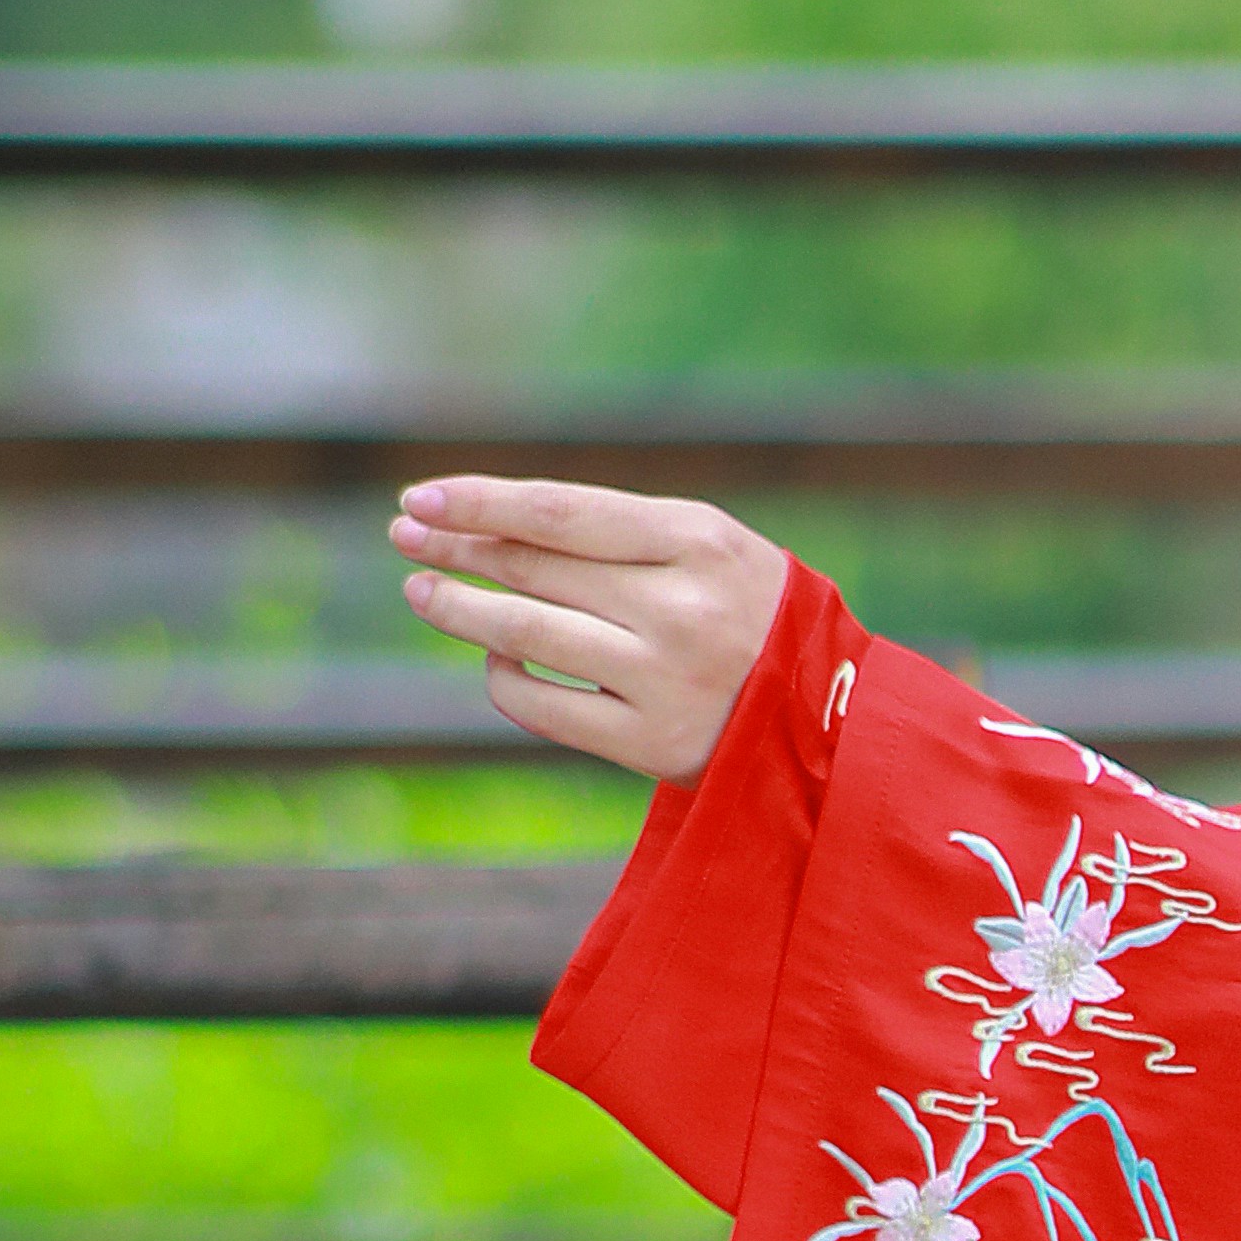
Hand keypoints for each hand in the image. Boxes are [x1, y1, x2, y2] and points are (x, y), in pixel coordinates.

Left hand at [387, 479, 792, 783]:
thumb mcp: (709, 549)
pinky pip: (543, 706)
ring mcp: (664, 680)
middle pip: (537, 568)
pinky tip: (495, 662)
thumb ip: (619, 533)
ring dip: (460, 609)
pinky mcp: (652, 744)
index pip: (561, 514)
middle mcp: (680, 609)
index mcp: (699, 542)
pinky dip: (505, 679)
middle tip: (405, 535)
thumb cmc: (753, 615)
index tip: (422, 497)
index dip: (482, 503)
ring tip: (421, 591)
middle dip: (459, 547)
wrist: (834, 720)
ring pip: (528, 633)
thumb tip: (489, 526)